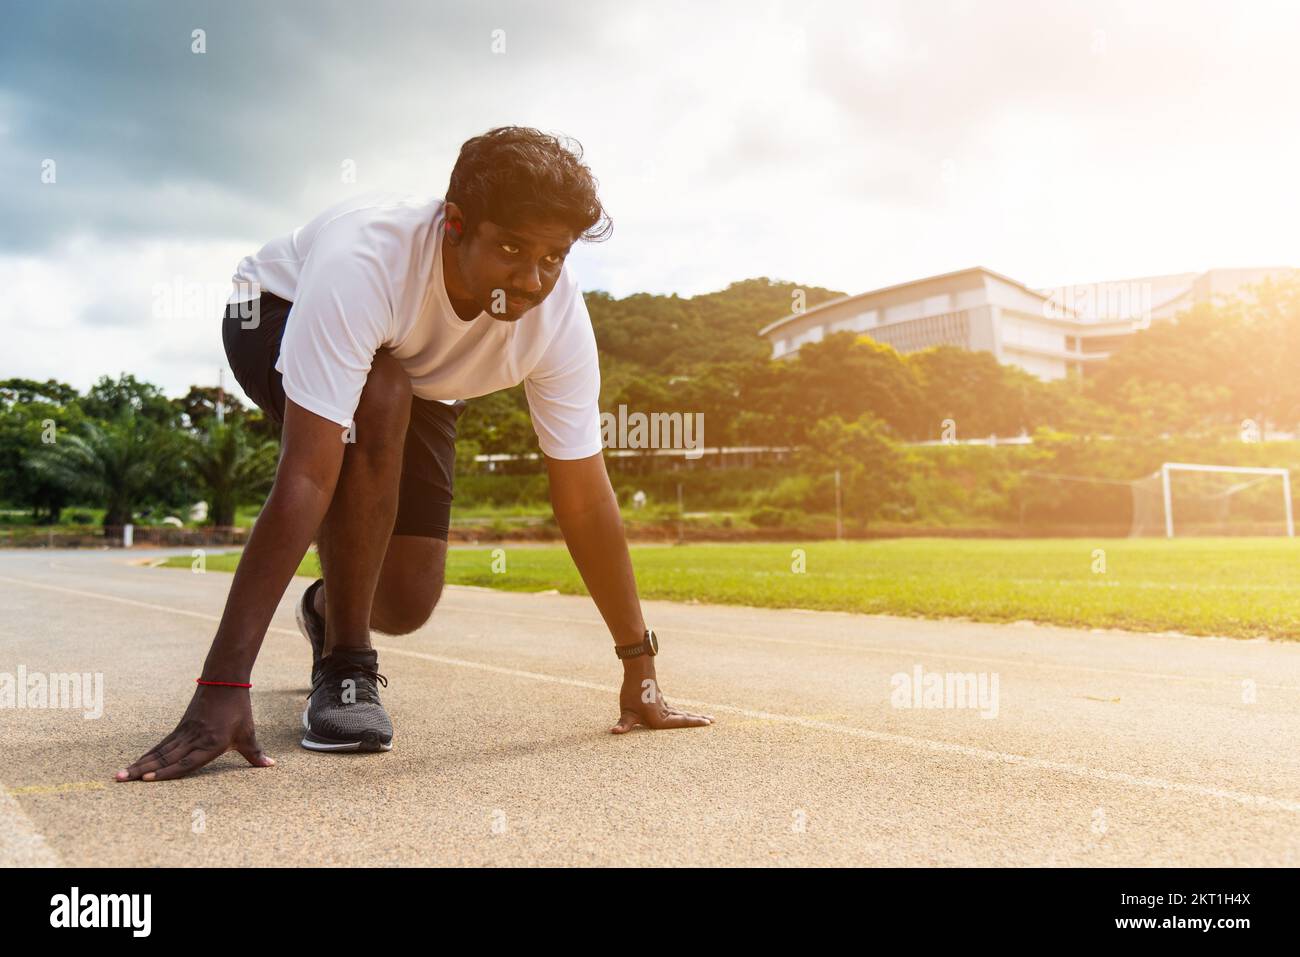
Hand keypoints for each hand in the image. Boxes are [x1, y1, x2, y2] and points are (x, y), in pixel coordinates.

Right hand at [114, 684, 274, 781]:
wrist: (224, 682)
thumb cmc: (238, 710)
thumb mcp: (248, 733)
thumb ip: (255, 754)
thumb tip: (270, 766)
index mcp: (212, 743)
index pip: (187, 762)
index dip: (168, 772)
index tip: (148, 779)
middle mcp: (195, 739)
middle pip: (165, 758)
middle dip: (142, 771)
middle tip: (121, 779)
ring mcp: (185, 733)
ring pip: (159, 751)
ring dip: (140, 763)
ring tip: (120, 775)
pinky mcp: (180, 728)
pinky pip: (162, 744)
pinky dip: (148, 755)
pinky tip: (136, 763)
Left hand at [611, 666, 714, 732]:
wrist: (638, 671)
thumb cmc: (632, 692)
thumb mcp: (627, 711)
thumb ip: (623, 724)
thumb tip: (614, 732)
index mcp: (659, 718)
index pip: (680, 722)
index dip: (694, 723)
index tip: (707, 722)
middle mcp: (664, 712)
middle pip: (684, 717)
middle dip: (698, 720)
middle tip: (713, 721)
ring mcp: (663, 705)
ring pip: (681, 713)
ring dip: (693, 716)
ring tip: (705, 717)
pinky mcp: (660, 700)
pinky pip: (674, 709)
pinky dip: (682, 713)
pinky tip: (682, 714)